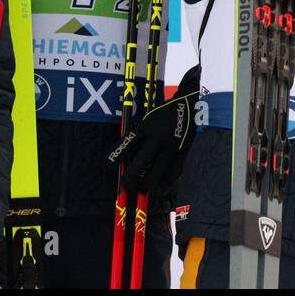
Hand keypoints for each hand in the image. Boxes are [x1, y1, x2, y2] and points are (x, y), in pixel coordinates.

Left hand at [107, 65, 199, 195]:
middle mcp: (158, 137)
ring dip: (147, 185)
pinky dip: (166, 183)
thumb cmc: (163, 115)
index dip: (115, 156)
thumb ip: (139, 137)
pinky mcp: (182, 152)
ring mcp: (171, 146)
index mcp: (146, 127)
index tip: (106, 167)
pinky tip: (160, 189)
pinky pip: (174, 172)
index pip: (127, 143)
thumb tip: (128, 160)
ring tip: (142, 190)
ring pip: (157, 172)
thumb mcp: (148, 120)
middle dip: (131, 178)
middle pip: (140, 163)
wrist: (188, 105)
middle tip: (127, 186)